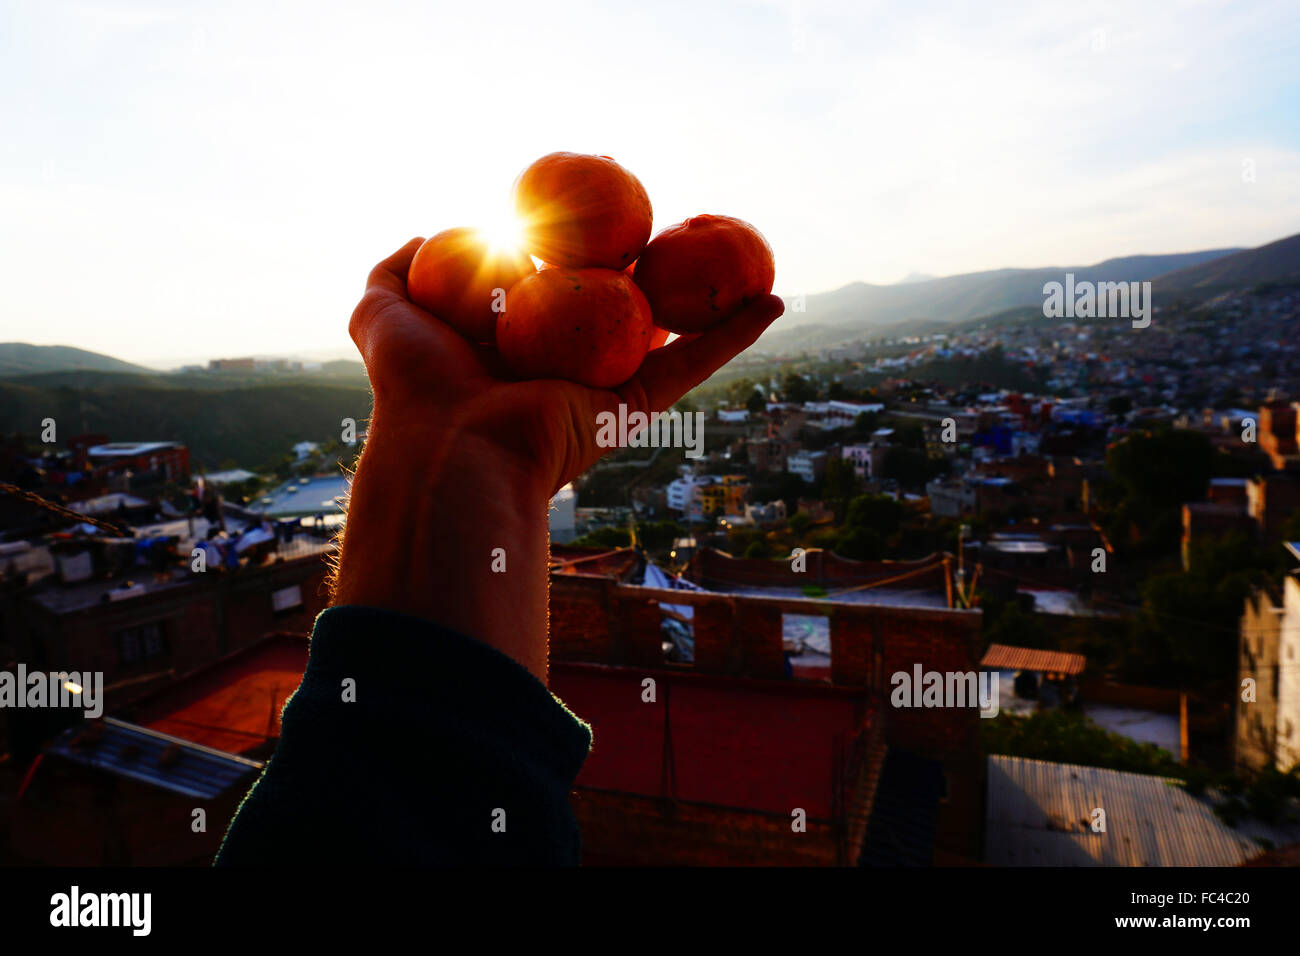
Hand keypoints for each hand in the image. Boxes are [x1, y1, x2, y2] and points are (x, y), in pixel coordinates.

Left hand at [332, 237, 783, 680]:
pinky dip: (737, 336)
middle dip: (652, 267)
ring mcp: (606, 387)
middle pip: (621, 305)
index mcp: (518, 343)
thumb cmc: (416, 381)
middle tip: (672, 221)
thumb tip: (426, 234)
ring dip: (712, 299)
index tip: (599, 208)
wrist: (451, 445)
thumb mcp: (381, 310)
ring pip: (671, 332)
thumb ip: (393, 269)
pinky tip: (773, 301)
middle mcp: (567, 363)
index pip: (557, 288)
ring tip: (749, 256)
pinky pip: (695, 363)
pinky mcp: (636, 407)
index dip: (580, 250)